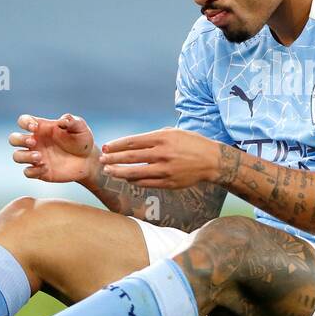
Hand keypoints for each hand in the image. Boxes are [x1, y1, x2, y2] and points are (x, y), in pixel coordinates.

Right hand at [9, 113, 95, 182]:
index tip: (35, 127)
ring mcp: (36, 157)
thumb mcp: (80, 127)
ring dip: (24, 156)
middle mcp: (35, 142)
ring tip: (40, 157)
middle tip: (34, 142)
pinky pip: (28, 172)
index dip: (24, 123)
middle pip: (13, 139)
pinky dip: (34, 170)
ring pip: (16, 156)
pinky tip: (46, 167)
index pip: (23, 121)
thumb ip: (72, 121)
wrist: (88, 160)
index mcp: (41, 128)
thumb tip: (63, 120)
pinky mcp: (40, 171)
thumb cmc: (82, 140)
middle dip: (19, 140)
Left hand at [98, 128, 223, 188]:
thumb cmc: (191, 143)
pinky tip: (127, 179)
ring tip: (109, 171)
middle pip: (131, 157)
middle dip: (113, 159)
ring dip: (119, 172)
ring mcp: (165, 170)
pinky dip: (134, 181)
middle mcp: (162, 153)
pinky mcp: (169, 183)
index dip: (117, 145)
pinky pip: (146, 183)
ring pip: (135, 173)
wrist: (212, 161)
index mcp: (162, 138)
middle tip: (102, 160)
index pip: (133, 142)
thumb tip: (133, 143)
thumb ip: (154, 137)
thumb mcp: (174, 132)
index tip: (106, 147)